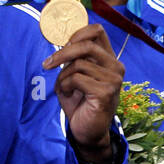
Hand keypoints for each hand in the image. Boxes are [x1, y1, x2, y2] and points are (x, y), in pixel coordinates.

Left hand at [43, 24, 123, 163]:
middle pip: (87, 44)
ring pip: (78, 64)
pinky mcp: (106, 92)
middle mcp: (115, 67)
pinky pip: (77, 78)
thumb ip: (73, 59)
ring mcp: (113, 80)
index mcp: (109, 59)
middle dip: (62, 53)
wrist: (87, 132)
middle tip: (47, 64)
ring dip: (63, 76)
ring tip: (64, 88)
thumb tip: (63, 43)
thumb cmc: (80, 103)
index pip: (97, 31)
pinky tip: (68, 95)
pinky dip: (65, 86)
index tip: (61, 45)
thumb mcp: (74, 76)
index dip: (76, 34)